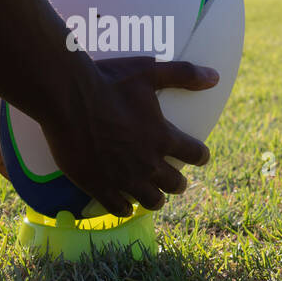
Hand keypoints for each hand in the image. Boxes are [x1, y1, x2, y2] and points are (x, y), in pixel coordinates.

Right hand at [39, 57, 219, 217]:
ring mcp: (123, 178)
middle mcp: (148, 162)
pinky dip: (126, 208)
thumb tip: (214, 76)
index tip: (199, 156)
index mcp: (163, 137)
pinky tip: (126, 205)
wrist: (67, 97)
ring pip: (151, 201)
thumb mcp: (148, 71)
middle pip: (176, 184)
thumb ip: (183, 73)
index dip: (199, 155)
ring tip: (152, 196)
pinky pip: (120, 209)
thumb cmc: (108, 81)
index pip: (195, 154)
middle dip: (178, 182)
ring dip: (155, 199)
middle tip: (174, 179)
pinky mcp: (99, 186)